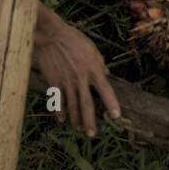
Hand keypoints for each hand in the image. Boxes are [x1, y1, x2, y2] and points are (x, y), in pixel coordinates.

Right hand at [33, 16, 120, 136]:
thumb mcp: (92, 49)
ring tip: (79, 129)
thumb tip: (106, 74)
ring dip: (76, 119)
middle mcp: (81, 78)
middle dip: (90, 121)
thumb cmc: (74, 40)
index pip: (105, 90)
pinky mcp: (54, 82)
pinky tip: (61, 119)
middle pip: (87, 104)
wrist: (52, 35)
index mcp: (94, 69)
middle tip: (92, 134)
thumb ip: (100, 64)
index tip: (116, 116)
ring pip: (72, 105)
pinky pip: (57, 100)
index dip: (111, 104)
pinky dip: (59, 111)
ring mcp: (66, 81)